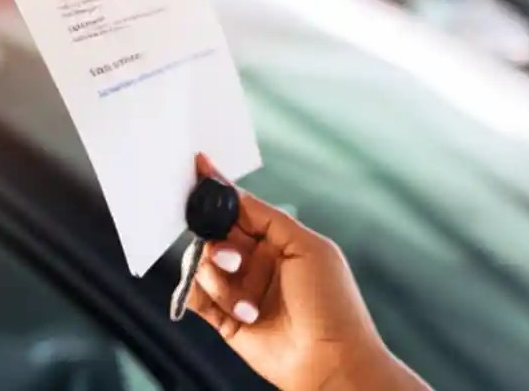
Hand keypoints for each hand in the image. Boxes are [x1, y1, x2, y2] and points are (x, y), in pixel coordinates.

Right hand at [188, 154, 429, 390]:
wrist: (331, 360)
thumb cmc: (331, 303)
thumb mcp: (308, 248)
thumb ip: (268, 219)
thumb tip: (235, 195)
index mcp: (280, 241)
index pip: (242, 209)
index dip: (220, 190)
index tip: (198, 167)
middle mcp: (258, 263)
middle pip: (217, 235)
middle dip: (219, 243)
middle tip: (234, 258)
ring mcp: (242, 290)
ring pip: (205, 267)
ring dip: (222, 281)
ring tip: (249, 305)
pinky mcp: (227, 320)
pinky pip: (197, 299)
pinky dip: (202, 296)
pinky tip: (232, 308)